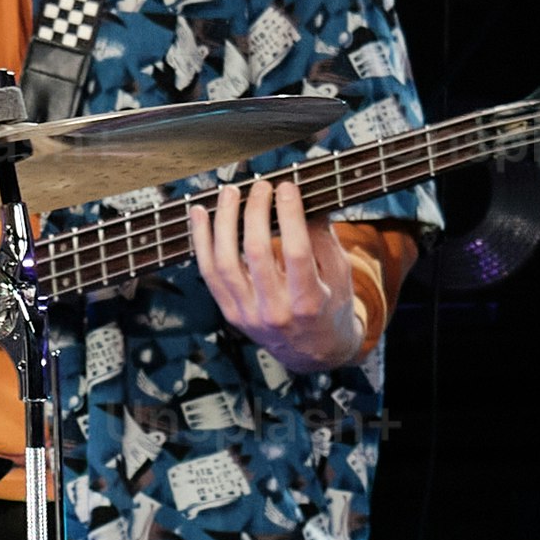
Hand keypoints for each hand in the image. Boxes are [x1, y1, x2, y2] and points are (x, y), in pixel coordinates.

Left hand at [190, 179, 406, 376]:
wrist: (313, 353)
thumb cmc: (331, 306)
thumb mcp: (339, 275)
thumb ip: (324, 238)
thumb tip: (304, 198)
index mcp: (308, 302)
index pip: (296, 251)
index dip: (289, 214)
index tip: (287, 186)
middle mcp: (274, 311)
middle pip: (256, 253)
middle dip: (255, 212)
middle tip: (260, 186)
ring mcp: (247, 314)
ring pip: (224, 262)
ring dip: (223, 222)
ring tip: (229, 192)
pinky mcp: (230, 313)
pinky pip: (208, 273)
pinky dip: (201, 241)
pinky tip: (199, 215)